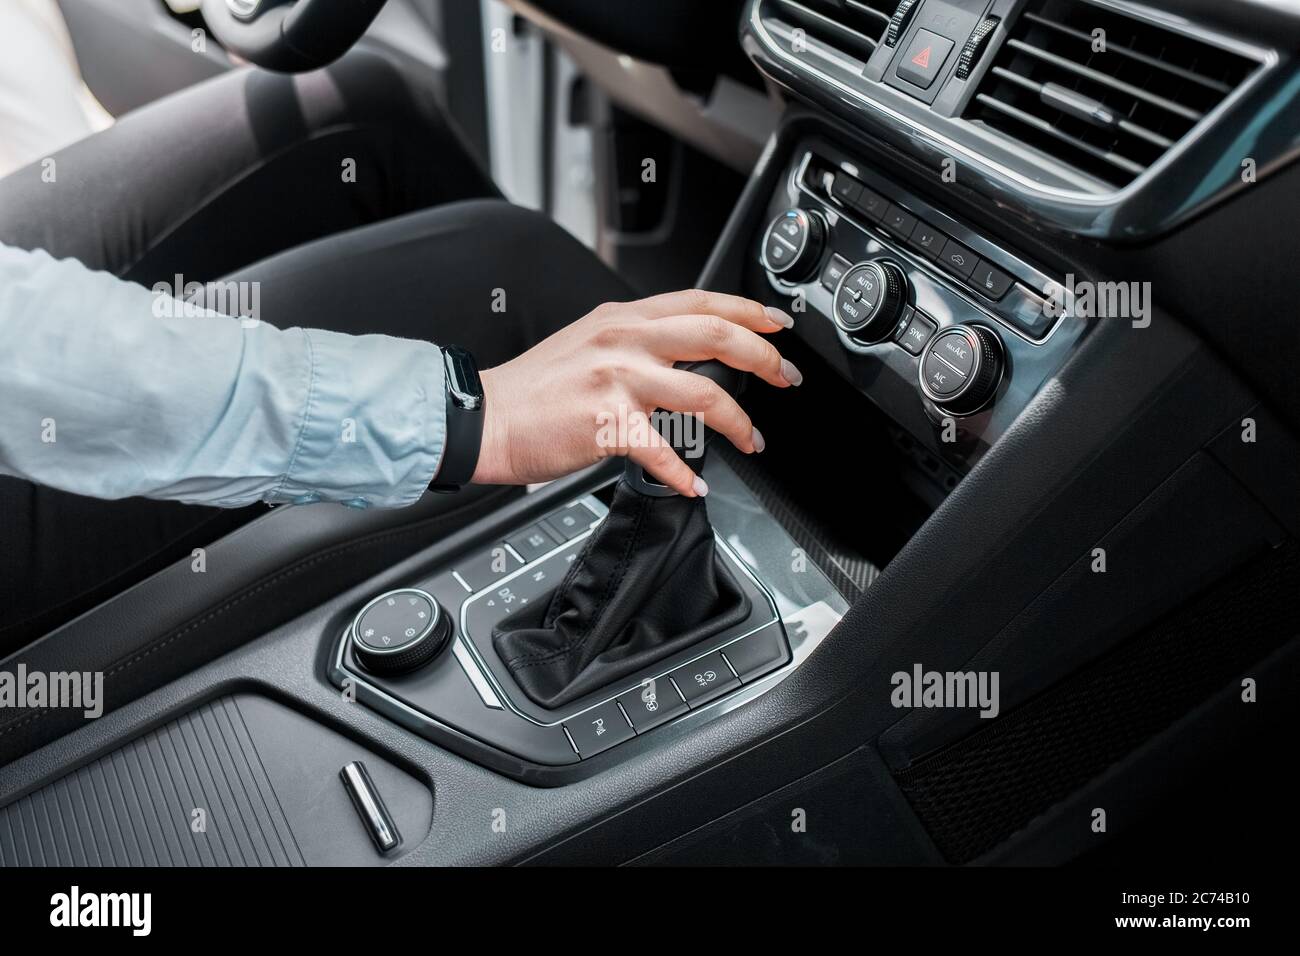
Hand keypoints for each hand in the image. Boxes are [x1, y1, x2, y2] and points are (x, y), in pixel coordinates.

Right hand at [471, 290, 801, 496]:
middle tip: (784, 378)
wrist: (486, 417)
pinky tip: (693, 484)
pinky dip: (684, 473)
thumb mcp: (589, 342)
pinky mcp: (605, 422)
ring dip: (738, 421)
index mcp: (623, 317)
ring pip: (702, 394)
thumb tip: (681, 351)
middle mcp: (623, 339)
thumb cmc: (534, 389)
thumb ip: (634, 340)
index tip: (777, 326)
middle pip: (714, 335)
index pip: (700, 301)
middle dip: (763, 357)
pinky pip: (661, 450)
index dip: (748, 311)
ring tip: (751, 440)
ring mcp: (616, 379)